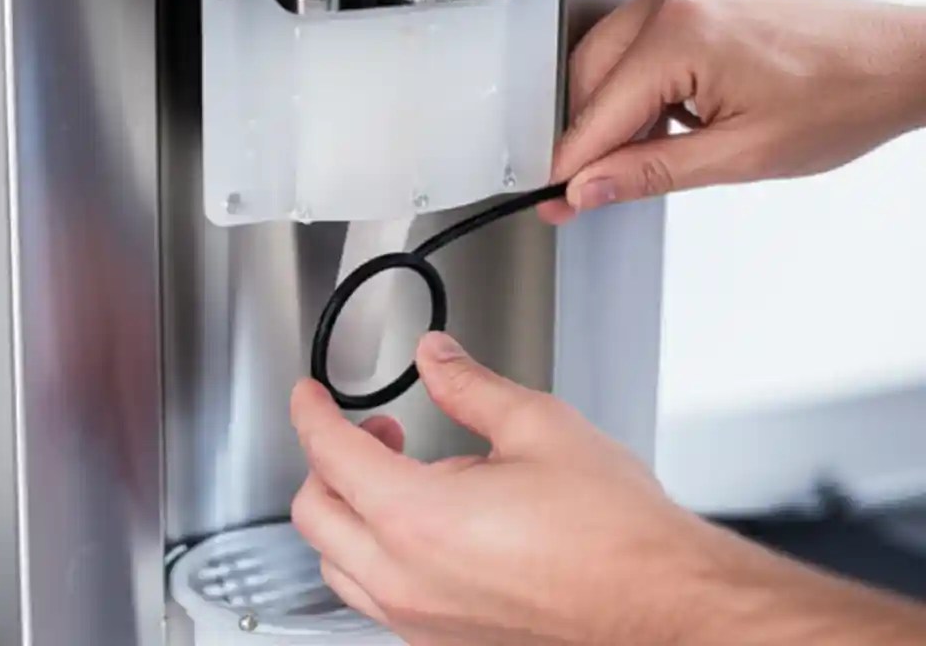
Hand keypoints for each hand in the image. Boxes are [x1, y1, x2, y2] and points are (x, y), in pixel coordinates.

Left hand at [290, 332, 925, 644]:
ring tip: (406, 480)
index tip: (310, 396)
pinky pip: (379, 599)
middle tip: (375, 433)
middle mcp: (404, 580)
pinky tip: (434, 530)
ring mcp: (421, 622)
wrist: (666, 609)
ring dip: (350, 515)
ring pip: (338, 566)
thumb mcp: (539, 428)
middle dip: (329, 462)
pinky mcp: (444, 644)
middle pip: (315, 514)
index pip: (328, 454)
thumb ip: (470, 388)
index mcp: (416, 519)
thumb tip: (437, 360)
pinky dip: (380, 557)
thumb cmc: (617, 536)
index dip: (311, 412)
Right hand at [539, 0, 925, 223]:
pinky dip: (639, 92)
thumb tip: (589, 188)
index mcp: (678, 36)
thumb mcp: (740, 155)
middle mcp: (672, 4)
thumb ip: (650, 173)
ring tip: (661, 152)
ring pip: (604, 67)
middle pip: (585, 84)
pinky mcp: (693, 3)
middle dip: (590, 141)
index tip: (556, 202)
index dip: (570, 169)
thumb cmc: (844, 94)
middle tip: (600, 190)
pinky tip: (673, 122)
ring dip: (615, 117)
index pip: (594, 116)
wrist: (901, 60)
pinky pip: (634, 51)